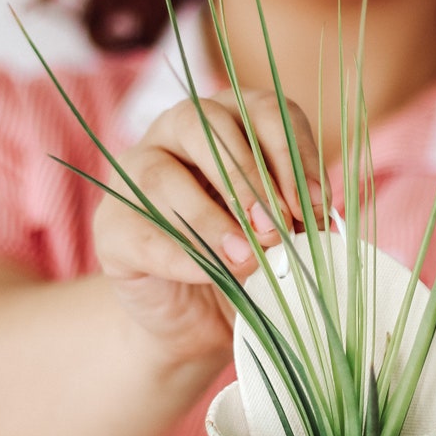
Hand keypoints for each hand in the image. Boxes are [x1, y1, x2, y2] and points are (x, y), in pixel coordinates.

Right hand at [93, 89, 323, 366]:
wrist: (195, 324)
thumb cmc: (247, 268)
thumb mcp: (283, 240)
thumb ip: (300, 220)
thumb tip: (323, 219)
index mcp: (230, 124)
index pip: (264, 112)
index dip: (292, 154)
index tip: (314, 206)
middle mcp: (177, 134)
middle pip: (209, 126)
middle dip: (251, 179)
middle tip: (278, 229)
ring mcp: (135, 174)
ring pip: (165, 173)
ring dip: (213, 217)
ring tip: (248, 257)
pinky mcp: (112, 226)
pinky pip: (142, 230)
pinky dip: (182, 254)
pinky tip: (212, 275)